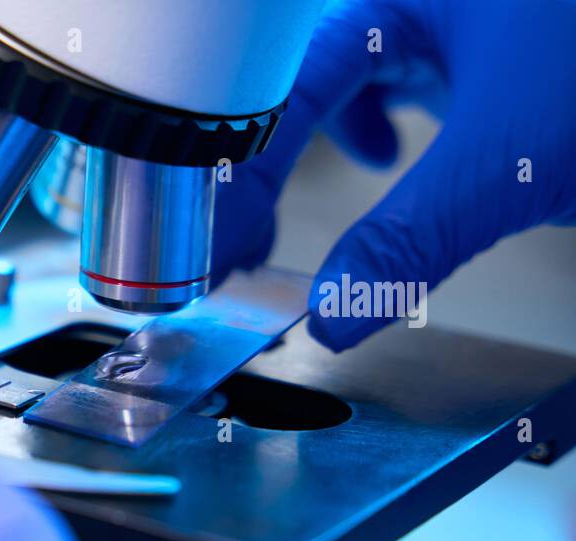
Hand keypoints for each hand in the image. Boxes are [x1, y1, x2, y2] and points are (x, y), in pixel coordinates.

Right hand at [213, 0, 575, 350]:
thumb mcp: (515, 161)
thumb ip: (410, 243)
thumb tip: (331, 318)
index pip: (271, 92)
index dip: (231, 181)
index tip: (215, 254)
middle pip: (289, 82)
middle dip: (253, 168)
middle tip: (234, 250)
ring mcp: (444, 7)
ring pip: (337, 76)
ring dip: (302, 144)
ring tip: (281, 212)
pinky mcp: (480, 30)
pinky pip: (391, 69)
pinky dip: (373, 118)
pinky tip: (384, 152)